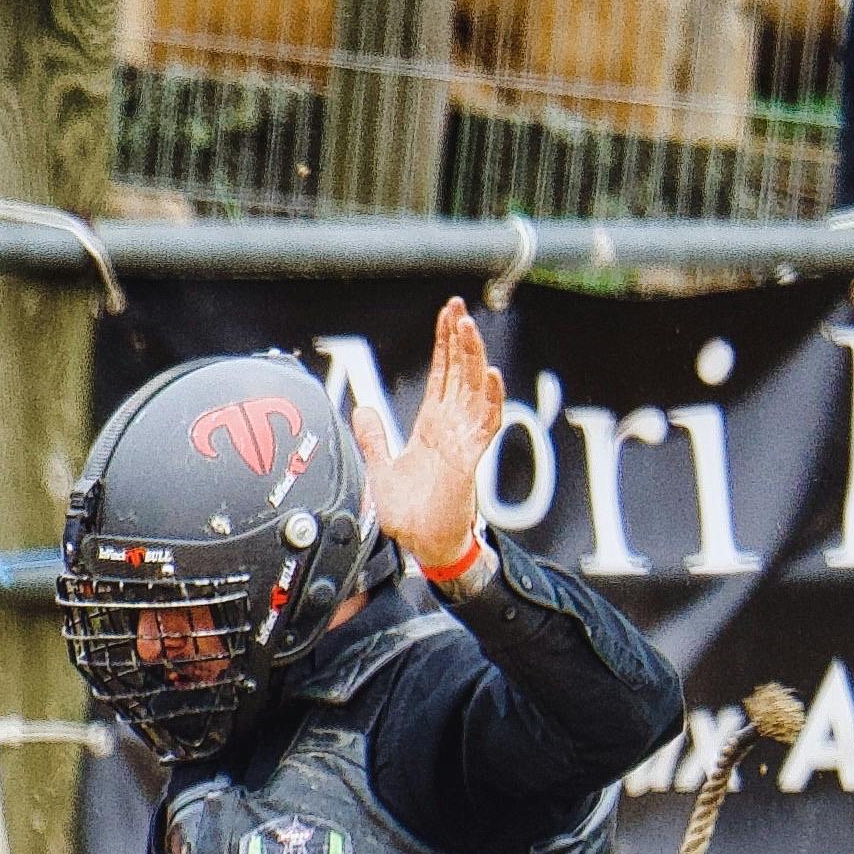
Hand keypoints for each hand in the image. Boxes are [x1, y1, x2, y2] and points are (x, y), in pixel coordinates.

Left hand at [354, 298, 500, 583]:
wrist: (421, 545)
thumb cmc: (410, 514)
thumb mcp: (382, 468)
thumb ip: (375, 438)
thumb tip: (362, 409)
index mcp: (432, 426)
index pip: (443, 375)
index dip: (445, 344)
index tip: (447, 314)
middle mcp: (451, 429)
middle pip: (460, 373)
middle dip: (460, 339)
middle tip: (458, 307)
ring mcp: (462, 442)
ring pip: (473, 390)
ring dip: (473, 359)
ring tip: (469, 328)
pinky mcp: (469, 461)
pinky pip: (485, 425)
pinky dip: (490, 400)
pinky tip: (492, 376)